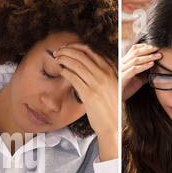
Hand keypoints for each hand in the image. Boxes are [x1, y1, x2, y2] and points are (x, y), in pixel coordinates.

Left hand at [53, 43, 118, 159]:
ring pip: (76, 64)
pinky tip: (61, 70)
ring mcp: (97, 84)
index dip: (76, 47)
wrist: (114, 125)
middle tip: (58, 51)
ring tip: (57, 58)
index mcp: (111, 70)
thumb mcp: (113, 86)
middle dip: (67, 50)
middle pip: (82, 54)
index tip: (68, 47)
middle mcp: (105, 75)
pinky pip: (74, 77)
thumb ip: (103, 74)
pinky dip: (65, 71)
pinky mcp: (89, 94)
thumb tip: (88, 65)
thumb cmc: (112, 108)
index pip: (91, 51)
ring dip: (64, 59)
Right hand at [119, 43, 158, 100]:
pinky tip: (151, 64)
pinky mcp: (123, 77)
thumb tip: (157, 68)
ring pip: (135, 59)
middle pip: (135, 52)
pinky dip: (144, 66)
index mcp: (125, 62)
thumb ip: (146, 72)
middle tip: (158, 48)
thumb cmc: (128, 88)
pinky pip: (134, 69)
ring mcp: (122, 70)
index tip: (154, 47)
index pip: (133, 49)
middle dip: (148, 49)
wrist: (119, 99)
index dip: (144, 46)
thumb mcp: (139, 78)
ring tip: (158, 56)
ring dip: (148, 57)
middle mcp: (123, 64)